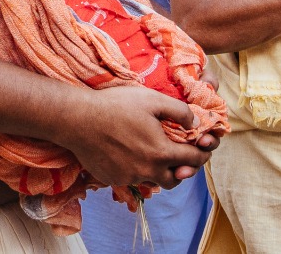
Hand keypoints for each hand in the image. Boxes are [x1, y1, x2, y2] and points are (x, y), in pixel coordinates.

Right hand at [55, 85, 213, 189]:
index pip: (192, 160)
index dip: (202, 154)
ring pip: (152, 180)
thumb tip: (194, 124)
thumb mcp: (152, 99)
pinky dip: (135, 169)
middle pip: (175, 179)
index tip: (203, 148)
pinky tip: (128, 153)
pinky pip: (131, 179)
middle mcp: (147, 170)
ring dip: (158, 171)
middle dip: (182, 170)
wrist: (77, 119)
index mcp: (160, 152)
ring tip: (154, 155)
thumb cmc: (115, 105)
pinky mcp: (112, 179)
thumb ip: (179, 111)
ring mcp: (128, 177)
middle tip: (180, 158)